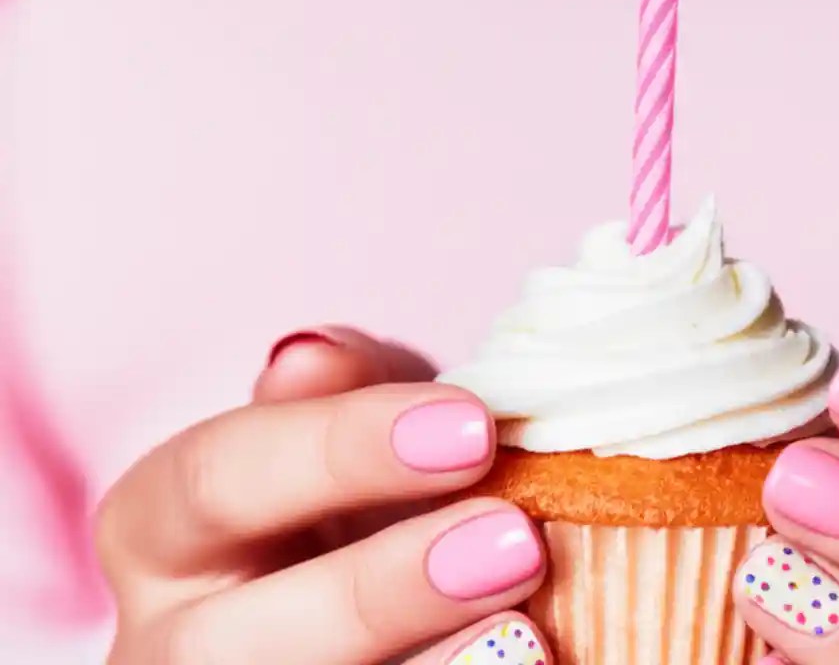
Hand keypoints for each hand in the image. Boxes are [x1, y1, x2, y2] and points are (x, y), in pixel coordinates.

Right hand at [96, 326, 551, 663]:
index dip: (338, 449)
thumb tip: (313, 355)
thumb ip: (338, 390)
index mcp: (157, 533)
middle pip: (235, 636)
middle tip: (514, 541)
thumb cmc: (342, 503)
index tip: (472, 426)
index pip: (214, 480)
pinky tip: (529, 661)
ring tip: (530, 630)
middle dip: (381, 589)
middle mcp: (172, 639)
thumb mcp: (338, 434)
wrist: (351, 606)